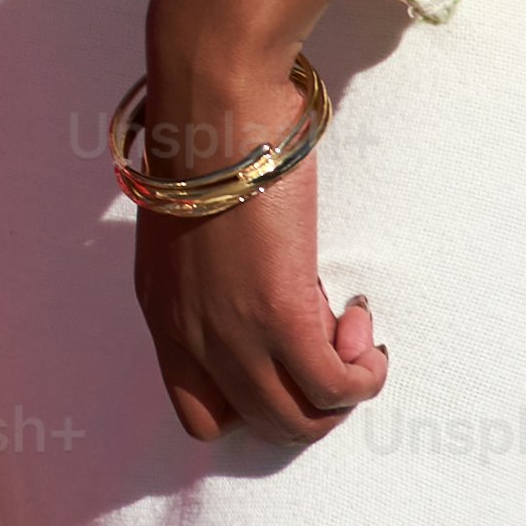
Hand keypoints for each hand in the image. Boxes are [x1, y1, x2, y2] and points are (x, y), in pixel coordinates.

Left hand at [135, 0, 377, 441]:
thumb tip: (255, 281)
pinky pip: (332, 386)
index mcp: (163, 312)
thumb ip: (212, 270)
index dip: (254, 400)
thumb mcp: (194, 227)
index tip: (286, 356)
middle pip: (257, 425)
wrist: (214, 100)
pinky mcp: (277, 313)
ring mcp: (230, 331)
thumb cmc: (210, 143)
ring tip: (352, 335)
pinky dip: (361, 372)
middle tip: (333, 343)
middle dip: (309, 400)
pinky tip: (362, 327)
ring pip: (298, 420)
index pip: (198, 411)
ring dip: (340, 391)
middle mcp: (189, 334)